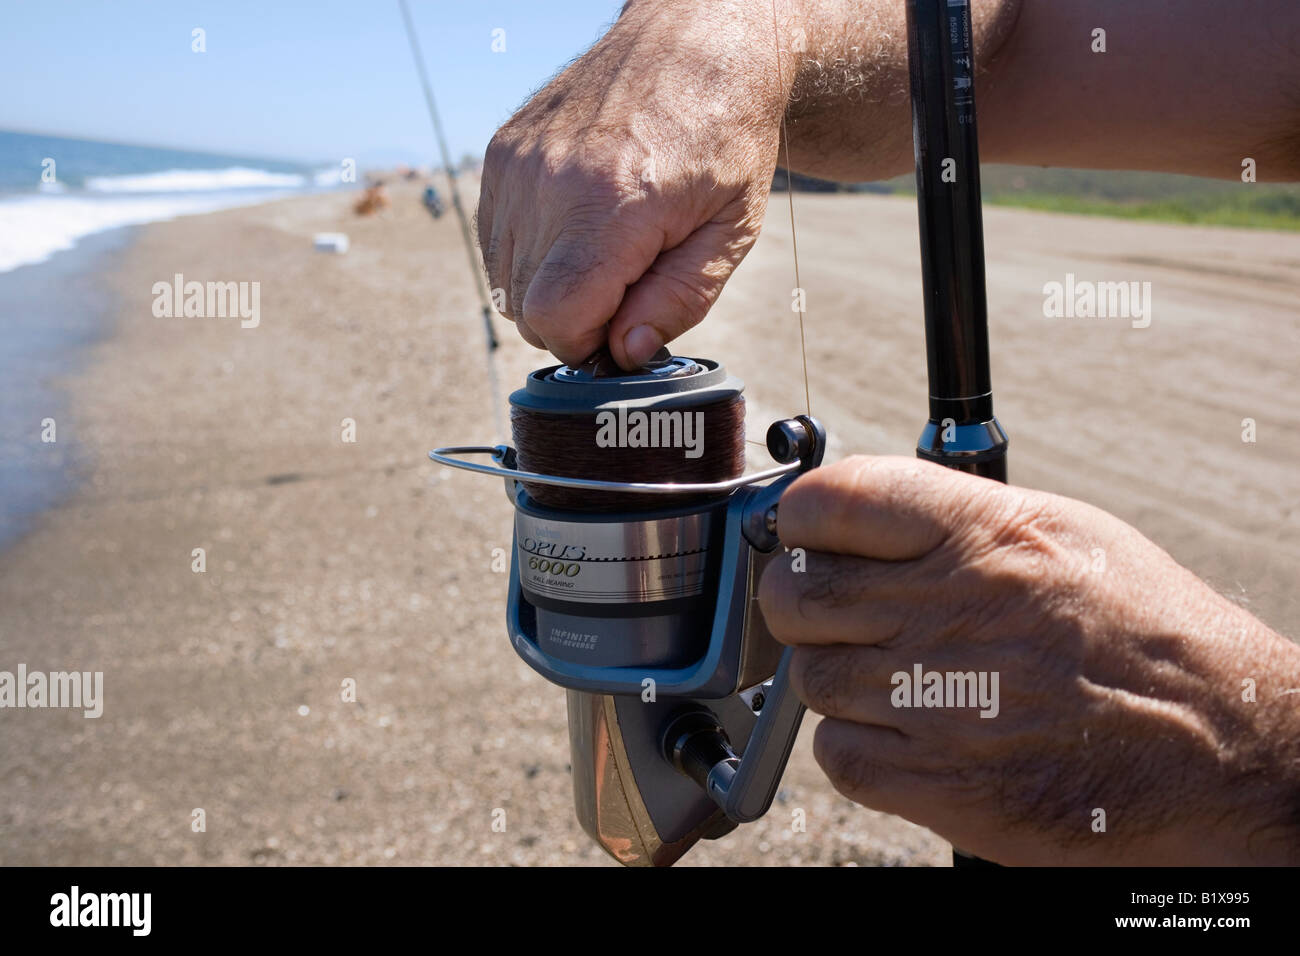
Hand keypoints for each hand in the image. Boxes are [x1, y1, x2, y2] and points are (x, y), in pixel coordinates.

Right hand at [475, 1, 786, 368]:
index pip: (555, 317)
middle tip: (624, 288)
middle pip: (525, 309)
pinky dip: (531, 254)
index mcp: (612, 204)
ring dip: (549, 289)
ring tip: (605, 253)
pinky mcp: (502, 151)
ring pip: (505, 280)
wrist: (696, 41)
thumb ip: (678, 300)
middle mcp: (550, 181)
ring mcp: (518, 163)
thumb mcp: (730, 230)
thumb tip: (625, 352)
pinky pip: (496, 239)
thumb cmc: (725, 134)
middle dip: (573, 321)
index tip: (623, 328)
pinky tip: (579, 228)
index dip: (588, 343)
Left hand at [758, 456, 1299, 864]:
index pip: (830, 500)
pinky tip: (908, 734)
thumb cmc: (1149, 635)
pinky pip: (836, 754)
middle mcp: (948, 609)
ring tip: (898, 680)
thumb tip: (868, 515)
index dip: (803, 518)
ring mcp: (937, 700)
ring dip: (837, 679)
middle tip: (838, 614)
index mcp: (981, 534)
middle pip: (795, 595)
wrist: (1223, 748)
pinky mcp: (939, 782)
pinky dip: (858, 747)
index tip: (810, 535)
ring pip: (809, 678)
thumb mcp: (1065, 534)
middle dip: (802, 602)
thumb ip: (958, 520)